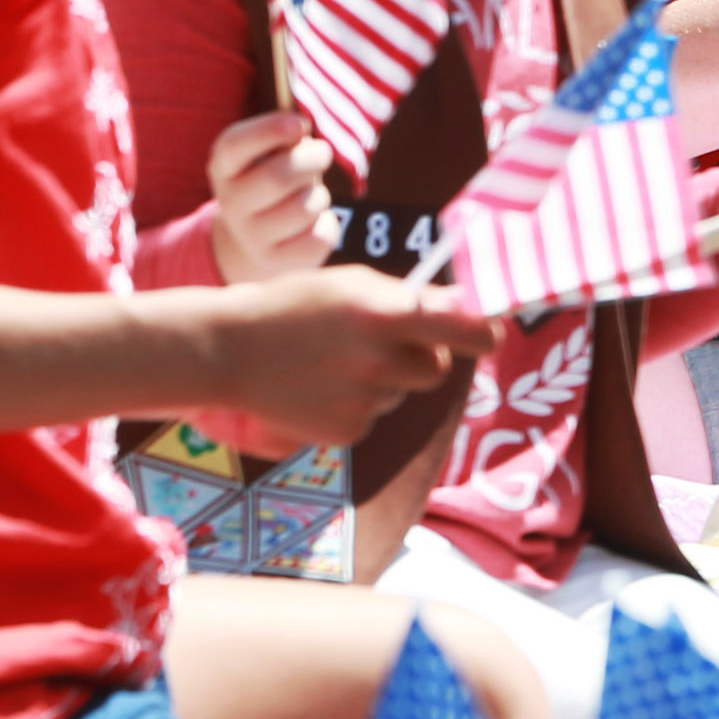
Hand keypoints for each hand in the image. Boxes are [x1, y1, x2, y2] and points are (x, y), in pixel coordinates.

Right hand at [205, 110, 338, 288]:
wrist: (255, 238)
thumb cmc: (273, 178)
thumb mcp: (271, 152)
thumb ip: (285, 137)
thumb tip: (300, 130)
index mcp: (224, 166)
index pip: (235, 146)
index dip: (269, 130)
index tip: (299, 124)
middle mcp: (231, 204)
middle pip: (277, 177)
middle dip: (312, 159)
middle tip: (322, 154)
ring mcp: (251, 237)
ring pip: (305, 208)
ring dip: (319, 196)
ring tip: (310, 196)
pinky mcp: (277, 262)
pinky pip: (319, 238)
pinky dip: (327, 225)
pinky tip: (313, 224)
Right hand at [210, 267, 505, 450]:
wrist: (229, 351)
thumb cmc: (297, 306)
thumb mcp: (352, 285)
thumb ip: (411, 299)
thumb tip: (468, 309)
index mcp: (384, 314)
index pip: (466, 331)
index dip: (484, 334)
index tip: (490, 334)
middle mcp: (378, 361)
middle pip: (436, 369)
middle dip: (421, 356)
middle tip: (385, 341)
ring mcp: (362, 402)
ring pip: (400, 392)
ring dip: (383, 379)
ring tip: (335, 361)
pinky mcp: (345, 434)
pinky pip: (373, 417)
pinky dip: (356, 404)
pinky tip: (321, 386)